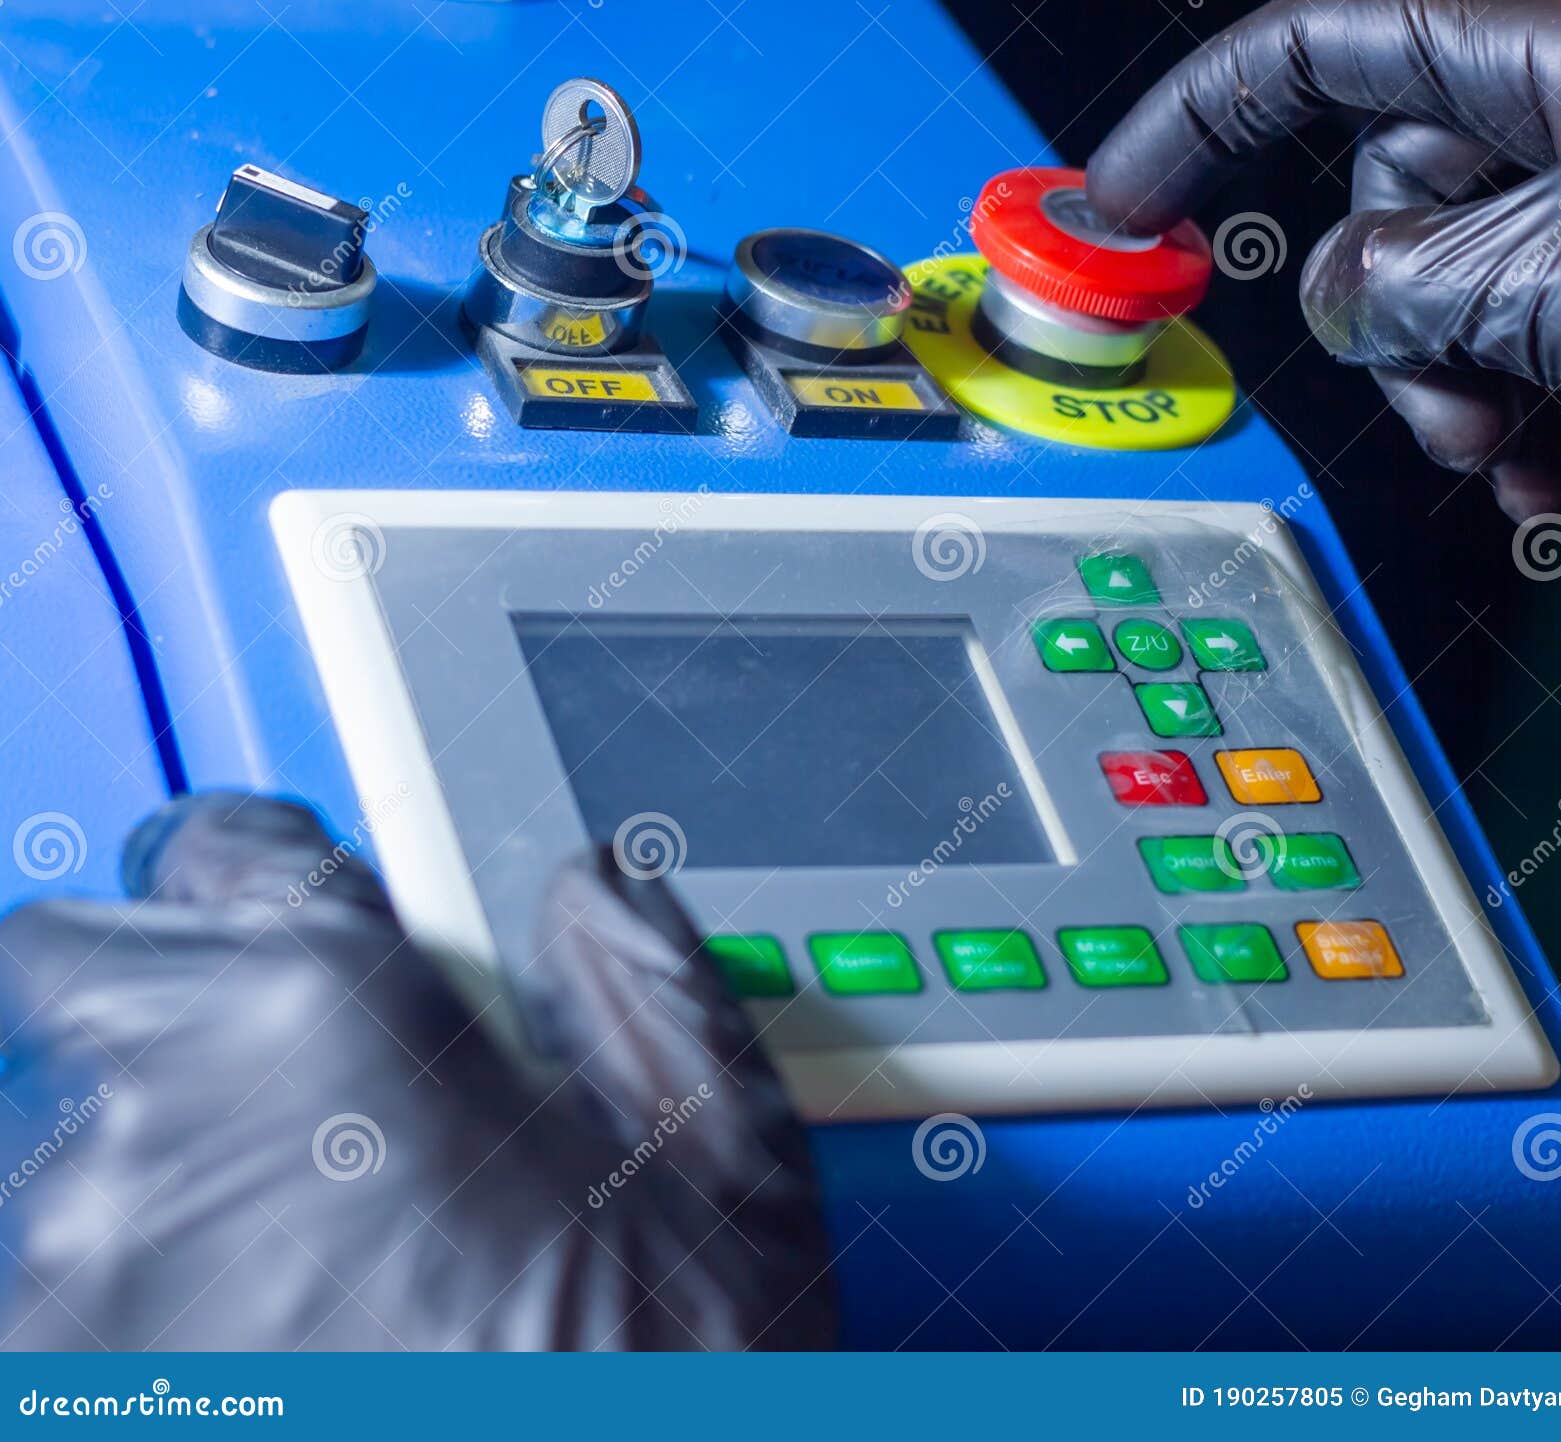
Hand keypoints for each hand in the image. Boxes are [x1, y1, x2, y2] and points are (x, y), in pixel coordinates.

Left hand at [0, 794, 834, 1349]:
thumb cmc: (667, 1396)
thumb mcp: (730, 1171)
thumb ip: (649, 982)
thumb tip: (596, 890)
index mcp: (330, 1018)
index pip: (220, 848)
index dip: (267, 869)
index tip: (284, 901)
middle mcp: (165, 1128)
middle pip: (75, 968)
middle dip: (170, 997)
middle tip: (283, 1081)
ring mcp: (75, 1281)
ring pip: (40, 1135)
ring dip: (139, 1155)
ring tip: (283, 1239)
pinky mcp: (57, 1386)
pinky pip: (43, 1285)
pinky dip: (124, 1287)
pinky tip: (245, 1332)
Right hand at [1086, 0, 1560, 519]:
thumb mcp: (1550, 274)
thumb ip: (1400, 283)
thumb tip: (1342, 300)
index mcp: (1533, 46)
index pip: (1305, 49)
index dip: (1191, 122)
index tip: (1122, 206)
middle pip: (1385, 201)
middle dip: (1390, 332)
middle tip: (1450, 417)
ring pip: (1455, 280)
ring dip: (1456, 390)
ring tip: (1513, 455)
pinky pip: (1532, 319)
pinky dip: (1525, 400)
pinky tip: (1553, 468)